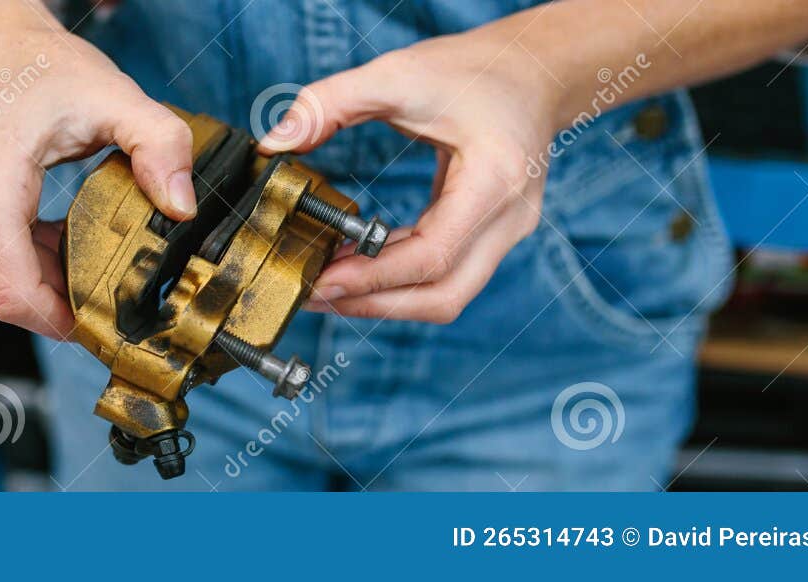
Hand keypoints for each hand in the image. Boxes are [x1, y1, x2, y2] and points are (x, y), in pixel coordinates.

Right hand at [0, 16, 196, 337]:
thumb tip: (182, 207)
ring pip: (7, 278)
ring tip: (96, 256)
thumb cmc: (39, 64)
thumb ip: (161, 146)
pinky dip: (35, 258)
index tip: (102, 327)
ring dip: (52, 277)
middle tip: (119, 292)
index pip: (13, 292)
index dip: (60, 323)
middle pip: (15, 291)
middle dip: (67, 299)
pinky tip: (65, 238)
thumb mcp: (114, 96)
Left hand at [258, 35, 558, 323]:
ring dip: (385, 298)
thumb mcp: (398, 73)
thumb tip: (275, 142)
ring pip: (446, 294)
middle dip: (375, 304)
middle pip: (444, 294)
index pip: (433, 256)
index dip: (374, 278)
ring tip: (326, 282)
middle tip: (315, 295)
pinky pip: (445, 274)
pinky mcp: (491, 237)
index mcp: (495, 182)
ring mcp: (506, 234)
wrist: (532, 69)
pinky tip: (356, 262)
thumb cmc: (474, 70)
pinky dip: (398, 276)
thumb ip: (332, 103)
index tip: (322, 281)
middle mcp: (509, 219)